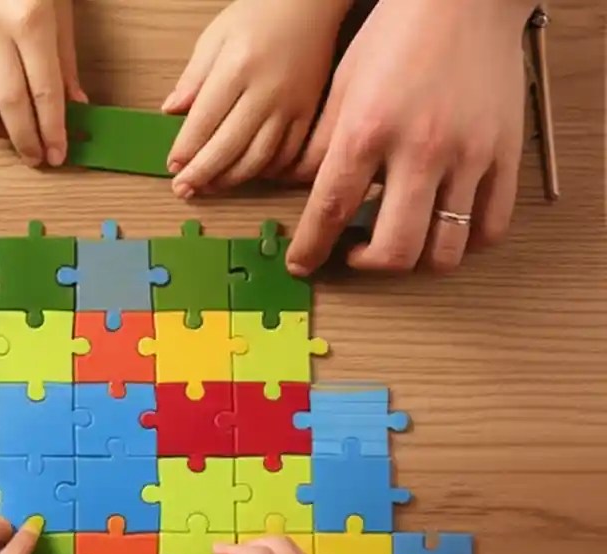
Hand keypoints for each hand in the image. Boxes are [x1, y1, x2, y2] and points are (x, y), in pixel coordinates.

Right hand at [0, 0, 85, 166]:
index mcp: (32, 23)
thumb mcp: (62, 16)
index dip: (52, 129)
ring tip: (7, 138)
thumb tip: (75, 109)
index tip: (58, 155)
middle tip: (36, 159)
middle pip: (9, 102)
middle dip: (25, 138)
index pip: (44, 91)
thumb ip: (66, 64)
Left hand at [163, 0, 349, 197]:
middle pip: (229, 146)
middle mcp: (266, 91)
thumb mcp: (215, 36)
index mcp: (237, 68)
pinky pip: (287, 154)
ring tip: (208, 187)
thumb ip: (193, 77)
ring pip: (259, 157)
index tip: (172, 166)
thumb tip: (171, 110)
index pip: (204, 120)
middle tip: (182, 189)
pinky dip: (264, 172)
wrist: (311, 5)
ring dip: (230, 179)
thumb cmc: (259, 15)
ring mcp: (291, 105)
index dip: (186, 149)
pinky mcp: (308, 113)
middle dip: (202, 173)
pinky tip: (244, 175)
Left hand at [287, 0, 531, 275]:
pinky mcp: (505, 154)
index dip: (312, 249)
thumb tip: (300, 189)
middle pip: (394, 249)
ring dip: (418, 261)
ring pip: (446, 249)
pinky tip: (446, 229)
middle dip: (368, 265)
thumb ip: (320, 143)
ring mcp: (469, 156)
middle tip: (356, 252)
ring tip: (402, 241)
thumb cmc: (397, 35)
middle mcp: (419, 150)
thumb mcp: (343, 86)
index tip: (302, 264)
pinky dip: (467, 242)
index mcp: (367, 132)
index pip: (330, 210)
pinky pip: (492, 225)